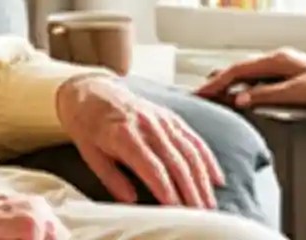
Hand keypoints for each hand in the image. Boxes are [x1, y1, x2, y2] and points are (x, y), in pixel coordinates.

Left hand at [56, 75, 224, 208]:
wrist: (92, 91)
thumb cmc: (88, 126)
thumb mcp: (90, 154)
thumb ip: (111, 178)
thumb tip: (130, 200)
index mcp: (125, 135)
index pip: (152, 167)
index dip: (166, 190)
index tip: (175, 210)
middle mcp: (148, 125)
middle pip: (176, 162)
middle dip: (190, 191)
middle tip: (200, 214)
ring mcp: (163, 119)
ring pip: (190, 152)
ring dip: (203, 179)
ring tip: (210, 204)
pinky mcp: (172, 117)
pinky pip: (194, 139)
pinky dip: (208, 159)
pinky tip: (217, 178)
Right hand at [195, 48, 305, 108]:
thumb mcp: (298, 93)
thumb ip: (267, 95)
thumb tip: (240, 98)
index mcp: (277, 59)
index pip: (237, 70)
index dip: (216, 83)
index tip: (200, 93)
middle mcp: (279, 59)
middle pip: (239, 68)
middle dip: (218, 81)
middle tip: (200, 95)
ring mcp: (285, 66)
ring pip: (249, 73)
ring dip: (230, 83)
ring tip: (215, 95)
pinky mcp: (292, 75)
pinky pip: (259, 79)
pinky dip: (245, 86)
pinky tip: (243, 96)